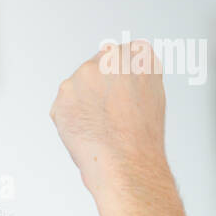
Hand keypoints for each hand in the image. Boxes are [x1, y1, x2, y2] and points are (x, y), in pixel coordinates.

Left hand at [49, 40, 166, 193]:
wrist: (125, 162)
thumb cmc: (141, 137)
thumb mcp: (154, 93)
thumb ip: (135, 74)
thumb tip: (120, 73)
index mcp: (137, 53)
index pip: (119, 58)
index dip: (117, 83)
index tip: (119, 97)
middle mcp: (110, 57)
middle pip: (95, 71)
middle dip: (96, 91)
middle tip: (108, 117)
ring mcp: (85, 73)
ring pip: (76, 87)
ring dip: (81, 104)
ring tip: (98, 126)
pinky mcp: (64, 93)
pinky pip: (61, 106)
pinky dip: (68, 119)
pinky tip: (85, 131)